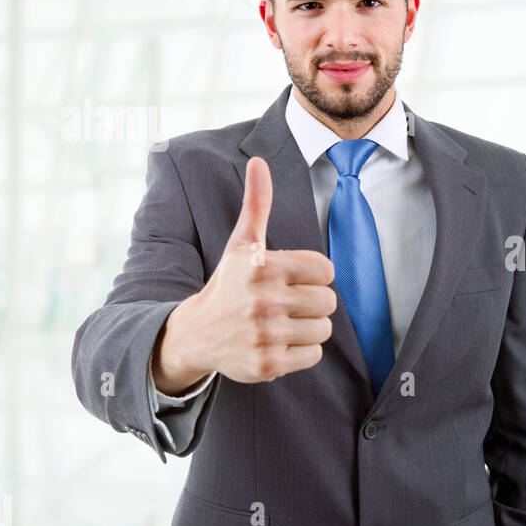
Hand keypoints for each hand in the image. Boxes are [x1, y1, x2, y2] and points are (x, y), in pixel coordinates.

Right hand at [153, 156, 336, 390]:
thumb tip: (259, 161)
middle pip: (328, 301)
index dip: (314, 275)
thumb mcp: (241, 244)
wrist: (196, 334)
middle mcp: (262, 301)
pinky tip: (278, 342)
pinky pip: (313, 355)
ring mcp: (264, 335)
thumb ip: (257, 204)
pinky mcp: (267, 365)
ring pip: (324, 329)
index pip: (326, 271)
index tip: (292, 279)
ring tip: (282, 323)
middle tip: (286, 303)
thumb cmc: (229, 284)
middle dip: (312, 302)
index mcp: (262, 267)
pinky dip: (301, 351)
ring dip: (308, 327)